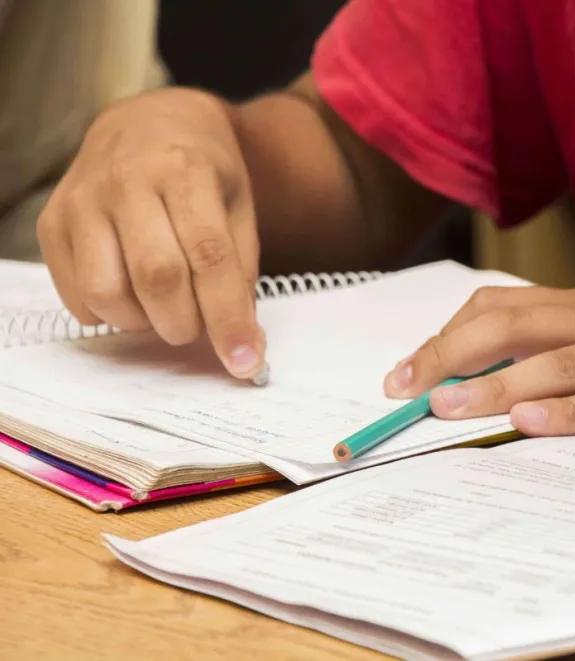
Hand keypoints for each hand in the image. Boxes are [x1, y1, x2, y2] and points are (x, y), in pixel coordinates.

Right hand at [37, 89, 264, 378]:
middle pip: (157, 277)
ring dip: (144, 321)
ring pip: (108, 292)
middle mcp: (127, 180)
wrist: (147, 121)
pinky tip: (130, 294)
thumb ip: (242, 269)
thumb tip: (243, 343)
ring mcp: (82, 200)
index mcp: (185, 170)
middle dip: (185, 323)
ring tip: (163, 307)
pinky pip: (77, 293)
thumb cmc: (202, 171)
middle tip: (197, 326)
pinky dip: (109, 313)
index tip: (244, 361)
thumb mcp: (238, 204)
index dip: (228, 316)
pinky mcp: (52, 222)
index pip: (209, 256)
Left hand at [383, 247, 574, 435]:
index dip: (450, 335)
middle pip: (512, 327)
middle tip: (400, 389)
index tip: (410, 366)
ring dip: (494, 386)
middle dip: (448, 357)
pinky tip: (533, 423)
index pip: (506, 308)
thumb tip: (546, 358)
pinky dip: (572, 412)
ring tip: (442, 407)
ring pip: (556, 365)